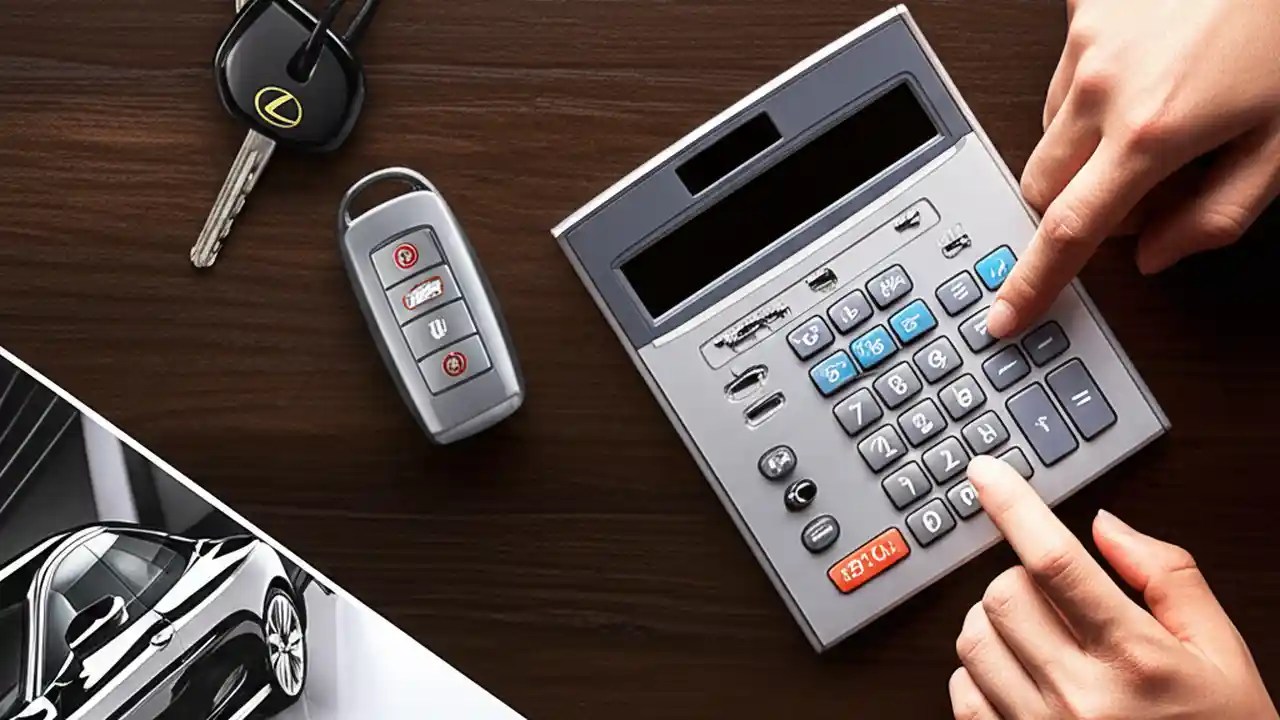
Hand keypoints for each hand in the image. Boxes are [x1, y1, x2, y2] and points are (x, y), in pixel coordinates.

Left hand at [948, 456, 1278, 719]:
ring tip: (1043, 637)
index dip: (1013, 506)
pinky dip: (979, 673)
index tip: (984, 472)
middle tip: (1056, 594)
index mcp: (1136, 660)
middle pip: (1001, 595)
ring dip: (996, 623)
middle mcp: (1081, 698)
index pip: (1055, 562)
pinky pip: (962, 693)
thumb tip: (1106, 526)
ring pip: (972, 639)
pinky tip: (1022, 676)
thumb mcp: (1220, 653)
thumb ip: (1167, 578)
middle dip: (1021, 578)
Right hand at [988, 0, 1279, 337]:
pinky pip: (1064, 68)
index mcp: (1151, 133)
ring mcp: (1085, 40)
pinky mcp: (1084, 5)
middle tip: (1146, 188)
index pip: (1067, 232)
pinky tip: (1149, 65)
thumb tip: (1157, 254)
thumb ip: (1217, 215)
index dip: (1032, 283)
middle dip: (1078, 206)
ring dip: (1088, 145)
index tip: (1006, 315)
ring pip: (1051, 130)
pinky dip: (1095, 84)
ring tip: (1161, 112)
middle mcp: (1101, 86)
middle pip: (1042, 186)